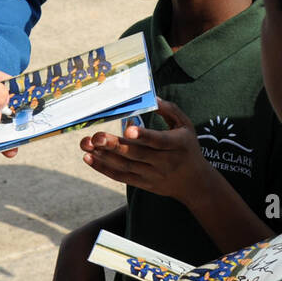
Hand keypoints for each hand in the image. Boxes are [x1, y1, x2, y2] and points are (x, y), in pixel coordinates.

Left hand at [81, 99, 211, 205]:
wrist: (195, 183)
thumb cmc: (188, 147)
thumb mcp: (186, 125)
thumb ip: (169, 109)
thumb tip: (151, 96)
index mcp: (177, 144)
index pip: (159, 141)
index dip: (143, 135)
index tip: (127, 129)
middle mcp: (165, 162)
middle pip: (137, 154)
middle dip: (114, 145)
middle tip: (96, 136)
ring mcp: (153, 175)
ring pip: (125, 166)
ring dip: (104, 156)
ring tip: (86, 144)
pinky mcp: (144, 183)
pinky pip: (121, 177)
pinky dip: (104, 168)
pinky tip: (89, 158)